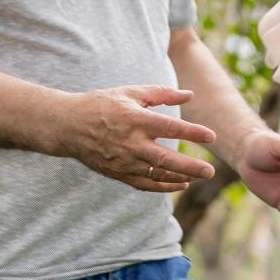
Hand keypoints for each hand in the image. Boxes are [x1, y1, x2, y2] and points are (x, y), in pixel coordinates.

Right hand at [63, 86, 219, 192]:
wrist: (68, 126)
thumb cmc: (102, 105)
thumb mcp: (131, 93)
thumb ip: (161, 93)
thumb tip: (189, 94)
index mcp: (135, 120)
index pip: (169, 128)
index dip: (192, 133)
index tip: (211, 136)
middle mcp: (130, 143)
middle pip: (165, 159)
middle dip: (190, 166)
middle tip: (210, 171)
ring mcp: (123, 161)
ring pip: (156, 175)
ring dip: (179, 177)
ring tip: (200, 177)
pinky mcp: (117, 173)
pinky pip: (144, 184)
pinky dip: (162, 186)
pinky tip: (180, 184)